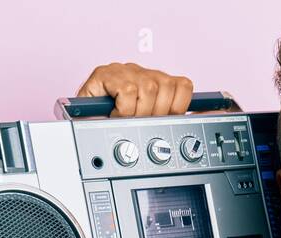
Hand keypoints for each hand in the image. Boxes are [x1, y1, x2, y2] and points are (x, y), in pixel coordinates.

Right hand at [75, 62, 193, 117]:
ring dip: (139, 112)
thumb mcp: (148, 122)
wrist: (81, 123)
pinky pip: (128, 90)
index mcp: (155, 81)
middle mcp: (141, 72)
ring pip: (149, 88)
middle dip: (157, 114)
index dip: (178, 107)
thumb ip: (170, 117)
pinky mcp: (105, 73)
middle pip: (167, 86)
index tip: (166, 120)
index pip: (183, 85)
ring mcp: (123, 70)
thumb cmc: (113, 124)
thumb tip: (199, 117)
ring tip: (127, 119)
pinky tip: (116, 113)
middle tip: (142, 124)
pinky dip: (124, 108)